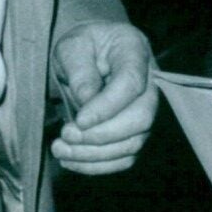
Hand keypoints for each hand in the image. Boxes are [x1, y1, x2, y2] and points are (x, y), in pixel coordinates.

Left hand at [51, 20, 157, 174]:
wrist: (89, 55)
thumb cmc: (82, 47)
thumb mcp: (72, 46)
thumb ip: (79, 69)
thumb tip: (87, 101)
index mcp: (135, 51)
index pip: (131, 83)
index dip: (107, 106)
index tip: (78, 120)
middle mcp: (150, 83)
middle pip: (142, 118)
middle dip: (102, 134)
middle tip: (67, 134)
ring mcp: (146, 110)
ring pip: (133, 143)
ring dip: (95, 155)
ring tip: (60, 149)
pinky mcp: (135, 132)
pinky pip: (125, 158)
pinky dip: (97, 165)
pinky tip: (70, 160)